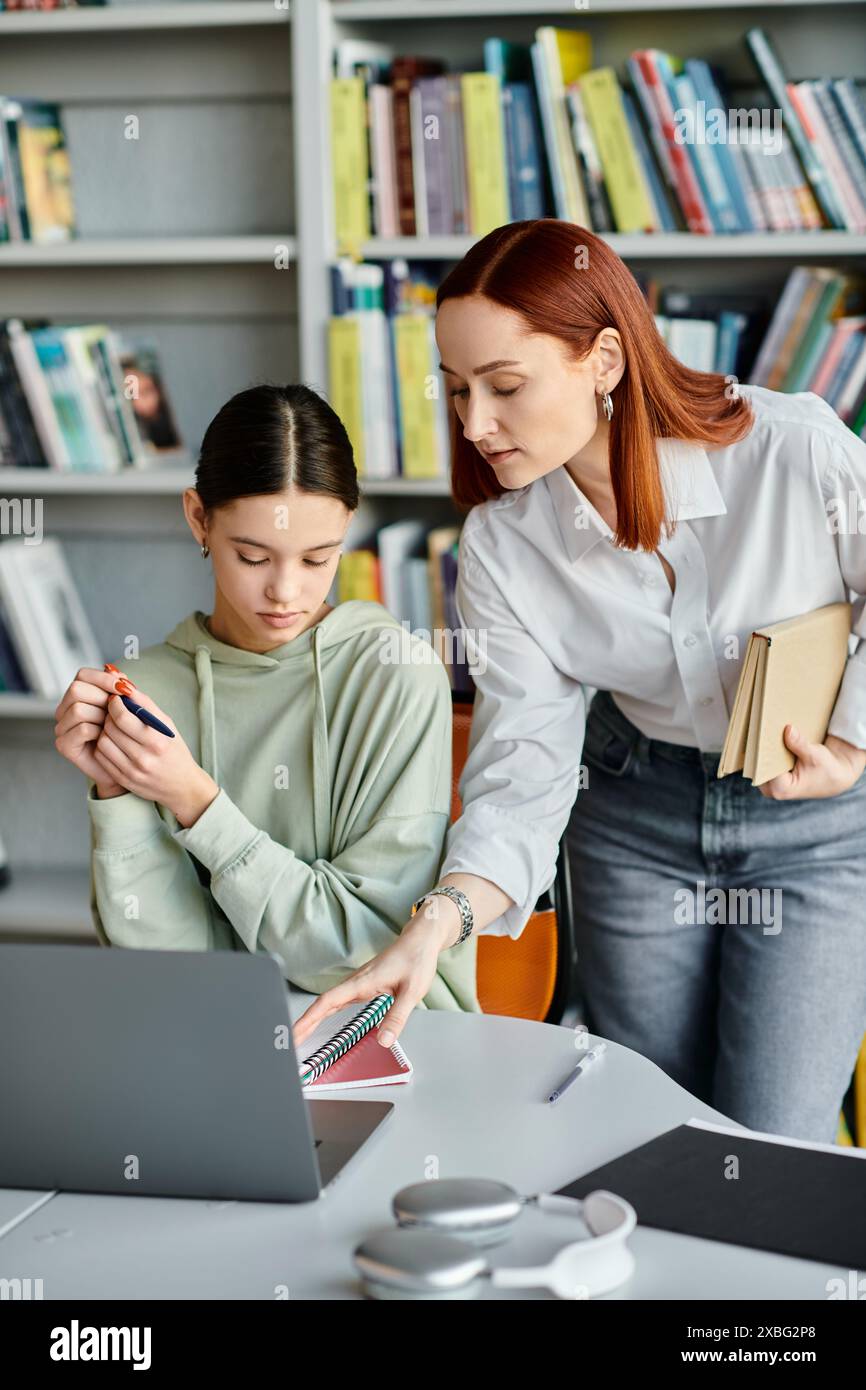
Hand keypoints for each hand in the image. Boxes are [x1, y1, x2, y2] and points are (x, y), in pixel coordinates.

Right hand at [54, 666, 128, 795]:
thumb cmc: (132, 736)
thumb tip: (116, 672)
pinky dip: (99, 732)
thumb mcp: (131, 709)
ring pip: (78, 709)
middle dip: (102, 698)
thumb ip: (124, 690)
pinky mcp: (64, 745)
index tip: (125, 688)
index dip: (103, 679)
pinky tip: (106, 738)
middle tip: (118, 711)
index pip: (83, 675)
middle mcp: (67, 709)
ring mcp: (63, 727)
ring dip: (102, 716)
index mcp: (81, 695)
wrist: (128, 768)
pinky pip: (82, 729)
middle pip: (77, 689)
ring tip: (113, 727)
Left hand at [89, 681, 218, 827]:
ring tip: (113, 728)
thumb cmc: (174, 750)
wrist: (182, 786)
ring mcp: (132, 771)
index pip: (122, 717)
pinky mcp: (123, 780)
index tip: (115, 700)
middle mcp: (144, 758)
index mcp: (157, 741)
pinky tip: (113, 743)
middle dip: (108, 716)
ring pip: (103, 742)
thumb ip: (145, 704)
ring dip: (105, 731)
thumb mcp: (166, 724)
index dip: (114, 704)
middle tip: (113, 713)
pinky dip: (104, 746)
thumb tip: (123, 683)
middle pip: (110, 728)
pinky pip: (102, 757)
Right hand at [292, 899, 461, 1052]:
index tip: (294, 1033)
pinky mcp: (362, 985)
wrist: (420, 939)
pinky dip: (324, 1012)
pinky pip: (337, 1000)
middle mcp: (355, 982)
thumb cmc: (416, 959)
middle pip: (321, 1004)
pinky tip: (320, 1020)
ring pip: (328, 1002)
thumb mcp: (412, 992)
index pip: (328, 1002)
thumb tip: (384, 1041)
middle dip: (303, 1023)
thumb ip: (397, 1017)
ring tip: (298, 1036)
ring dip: (311, 1018)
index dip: (308, 1019)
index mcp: (362, 982)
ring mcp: (357, 983)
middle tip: (288, 1042)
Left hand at [758, 725, 865, 799]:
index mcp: (780, 789)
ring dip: (761, 747)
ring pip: (758, 762)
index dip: (761, 750)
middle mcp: (770, 790)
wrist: (834, 777)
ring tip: (762, 727)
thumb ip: (800, 744)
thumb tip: (788, 729)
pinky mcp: (769, 777)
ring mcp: (768, 784)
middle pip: (758, 765)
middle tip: (760, 725)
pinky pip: (762, 761)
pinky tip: (766, 734)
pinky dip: (765, 749)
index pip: (763, 767)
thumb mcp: (816, 756)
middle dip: (760, 747)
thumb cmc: (827, 770)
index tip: (761, 733)